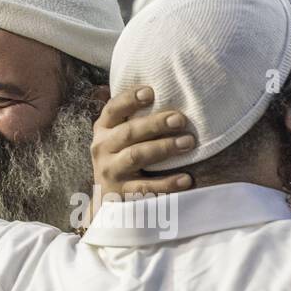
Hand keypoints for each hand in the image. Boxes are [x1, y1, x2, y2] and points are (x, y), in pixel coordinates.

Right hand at [86, 86, 194, 224]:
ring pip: (136, 156)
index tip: (151, 92)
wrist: (107, 201)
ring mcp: (110, 172)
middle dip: (155, 124)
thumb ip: (133, 117)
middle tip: (181, 119)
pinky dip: (167, 183)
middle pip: (128, 132)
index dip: (130, 99)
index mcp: (103, 129)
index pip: (113, 109)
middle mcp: (102, 148)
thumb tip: (167, 89)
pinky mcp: (121, 194)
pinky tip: (187, 179)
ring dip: (163, 148)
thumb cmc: (121, 158)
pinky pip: (146, 188)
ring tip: (188, 142)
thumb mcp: (118, 136)